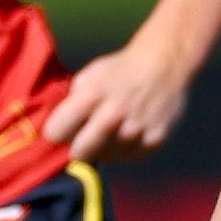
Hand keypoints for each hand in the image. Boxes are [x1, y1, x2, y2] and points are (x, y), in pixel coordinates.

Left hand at [43, 42, 190, 163]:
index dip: (57, 133)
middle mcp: (112, 115)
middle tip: (85, 140)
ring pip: (107, 157)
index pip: (56, 132)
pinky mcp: (155, 139)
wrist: (164, 63)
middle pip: (80, 154)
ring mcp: (135, 129)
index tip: (64, 131)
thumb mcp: (89, 75)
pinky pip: (130, 157)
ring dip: (106, 148)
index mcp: (91, 95)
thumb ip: (73, 101)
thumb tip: (61, 131)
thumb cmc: (121, 70)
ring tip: (114, 129)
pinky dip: (128, 149)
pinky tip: (131, 132)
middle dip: (78, 149)